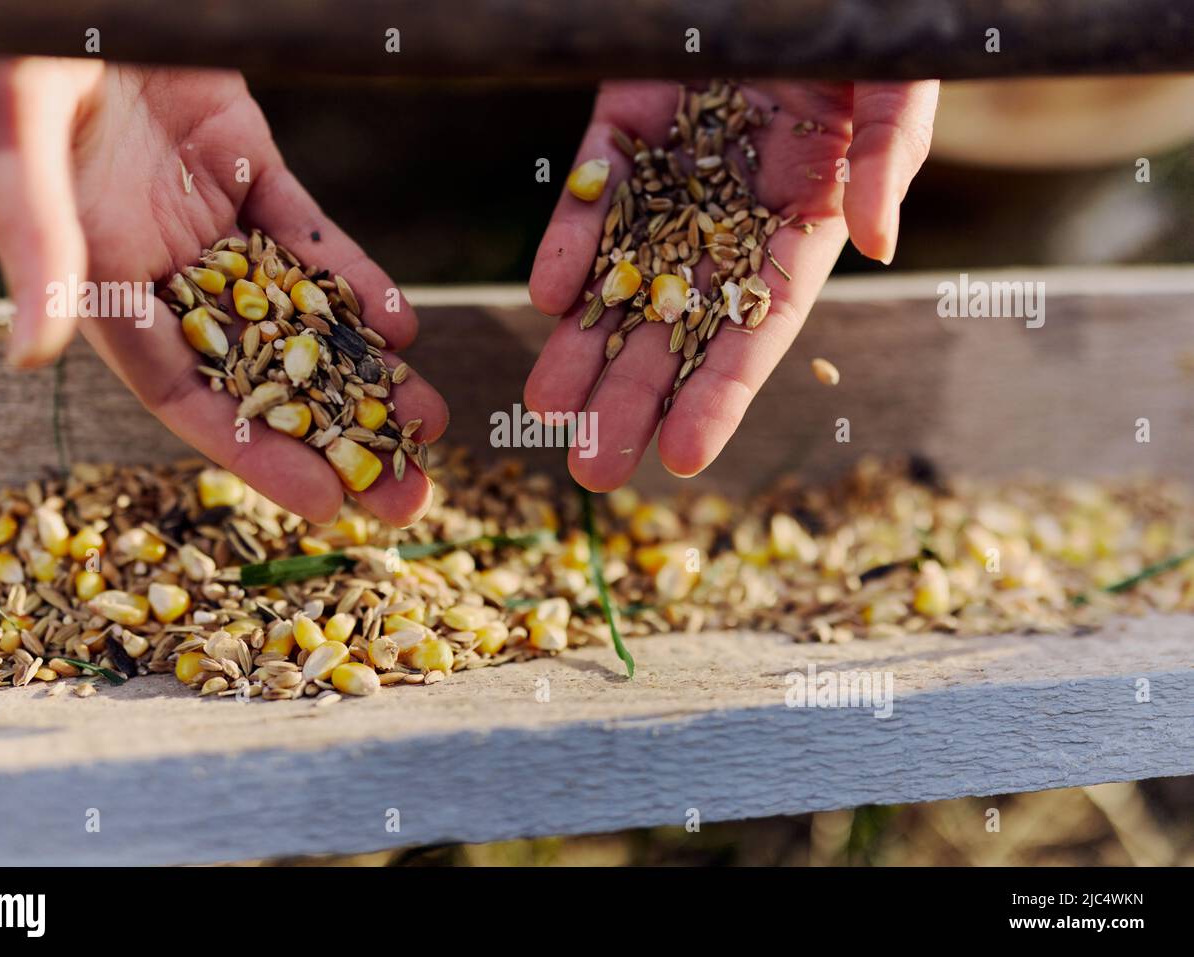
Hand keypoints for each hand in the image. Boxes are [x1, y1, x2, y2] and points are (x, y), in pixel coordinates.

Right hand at [0, 55, 445, 525]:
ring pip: (297, 312)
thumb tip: (31, 353)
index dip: (255, 450)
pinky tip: (402, 323)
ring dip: (362, 369)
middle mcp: (159, 267)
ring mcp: (207, 219)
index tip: (326, 503)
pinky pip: (308, 236)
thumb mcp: (17, 143)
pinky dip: (355, 278)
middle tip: (406, 493)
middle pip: (258, 371)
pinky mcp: (246, 164)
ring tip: (426, 421)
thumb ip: (36, 244)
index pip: (184, 391)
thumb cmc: (12, 49)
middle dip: (332, 433)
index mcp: (98, 282)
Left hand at [526, 80, 937, 489]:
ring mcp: (674, 171)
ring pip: (621, 273)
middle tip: (590, 469)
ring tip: (546, 408)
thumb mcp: (894, 85)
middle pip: (675, 321)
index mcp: (804, 221)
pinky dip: (569, 240)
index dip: (721, 393)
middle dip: (632, 395)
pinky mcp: (627, 123)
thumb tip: (881, 245)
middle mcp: (732, 213)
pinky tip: (547, 297)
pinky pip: (595, 191)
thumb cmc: (864, 22)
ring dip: (582, 343)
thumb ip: (890, 158)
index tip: (683, 456)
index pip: (758, 326)